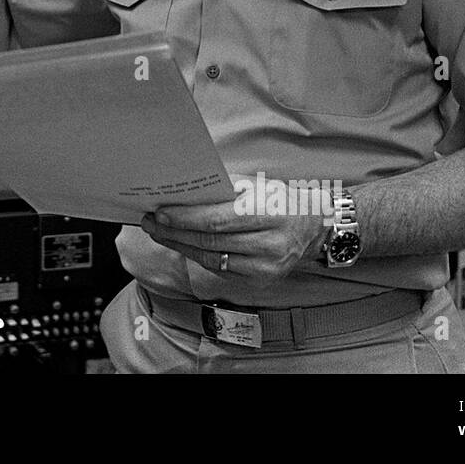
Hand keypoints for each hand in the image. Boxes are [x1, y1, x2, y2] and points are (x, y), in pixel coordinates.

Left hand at [141, 177, 330, 287]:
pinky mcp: (260, 280)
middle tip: (150, 222)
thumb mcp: (257, 185)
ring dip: (179, 245)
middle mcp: (270, 244)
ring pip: (211, 258)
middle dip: (174, 231)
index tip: (160, 212)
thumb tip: (183, 187)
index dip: (185, 218)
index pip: (218, 219)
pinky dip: (197, 255)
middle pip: (211, 241)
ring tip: (158, 232)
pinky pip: (220, 268)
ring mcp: (266, 267)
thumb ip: (223, 187)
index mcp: (269, 213)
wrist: (314, 227)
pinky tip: (181, 244)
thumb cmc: (280, 200)